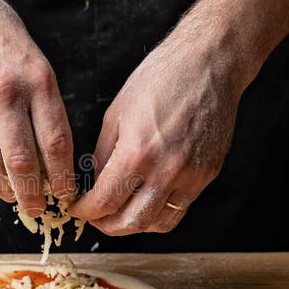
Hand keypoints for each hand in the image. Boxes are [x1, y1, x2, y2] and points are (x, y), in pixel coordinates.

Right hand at [0, 0, 74, 215]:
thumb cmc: (3, 38)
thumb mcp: (36, 64)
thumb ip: (42, 107)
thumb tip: (49, 160)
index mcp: (38, 81)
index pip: (56, 141)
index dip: (62, 175)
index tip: (66, 194)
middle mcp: (7, 93)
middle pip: (24, 160)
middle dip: (34, 194)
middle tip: (40, 211)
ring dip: (6, 188)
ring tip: (15, 201)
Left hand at [69, 34, 241, 234]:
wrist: (209, 64)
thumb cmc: (162, 78)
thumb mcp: (117, 112)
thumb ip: (104, 153)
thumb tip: (95, 182)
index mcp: (137, 154)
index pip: (104, 202)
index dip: (85, 212)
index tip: (78, 209)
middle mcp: (166, 171)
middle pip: (130, 223)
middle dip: (106, 225)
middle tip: (95, 217)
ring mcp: (191, 176)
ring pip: (158, 224)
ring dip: (134, 225)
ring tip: (121, 213)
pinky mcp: (207, 175)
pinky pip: (180, 209)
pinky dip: (160, 213)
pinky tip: (148, 201)